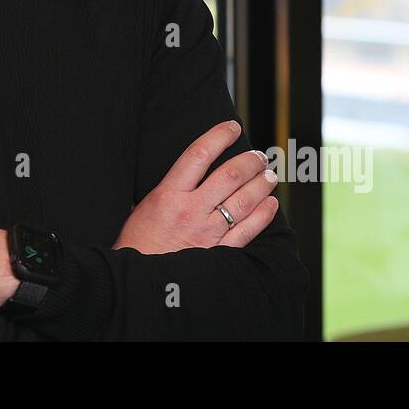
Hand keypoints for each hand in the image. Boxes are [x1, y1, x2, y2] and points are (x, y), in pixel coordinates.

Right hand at [112, 119, 278, 253]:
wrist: (137, 281)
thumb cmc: (137, 242)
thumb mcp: (146, 205)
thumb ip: (171, 188)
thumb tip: (195, 170)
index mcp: (168, 193)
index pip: (199, 154)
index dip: (219, 136)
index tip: (232, 127)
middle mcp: (190, 210)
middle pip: (229, 175)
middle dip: (249, 161)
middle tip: (258, 155)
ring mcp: (207, 232)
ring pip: (243, 201)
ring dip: (261, 184)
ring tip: (269, 175)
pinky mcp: (218, 253)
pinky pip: (247, 230)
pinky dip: (263, 215)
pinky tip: (271, 204)